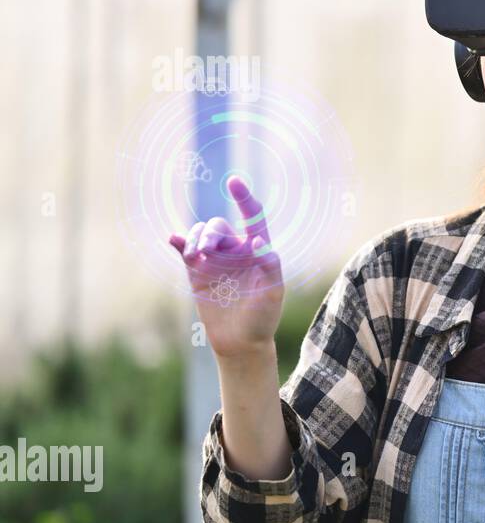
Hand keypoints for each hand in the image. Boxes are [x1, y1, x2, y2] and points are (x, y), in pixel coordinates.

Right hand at [167, 176, 284, 357]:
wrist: (240, 341)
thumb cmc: (263, 318)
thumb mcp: (273, 294)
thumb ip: (270, 267)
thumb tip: (260, 242)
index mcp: (258, 250)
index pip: (253, 217)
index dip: (244, 198)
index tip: (233, 181)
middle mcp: (236, 250)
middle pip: (218, 227)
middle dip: (210, 234)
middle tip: (206, 250)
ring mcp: (215, 259)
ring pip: (200, 235)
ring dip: (194, 239)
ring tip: (194, 256)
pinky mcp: (197, 271)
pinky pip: (185, 249)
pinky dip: (179, 242)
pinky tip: (173, 239)